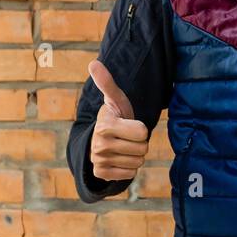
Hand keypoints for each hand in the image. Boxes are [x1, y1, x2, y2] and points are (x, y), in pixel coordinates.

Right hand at [87, 59, 149, 181]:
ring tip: (123, 146)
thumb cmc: (115, 116)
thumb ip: (108, 83)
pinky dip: (128, 167)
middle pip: (142, 149)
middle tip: (126, 137)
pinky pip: (130, 173)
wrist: (101, 139)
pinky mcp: (101, 174)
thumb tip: (93, 63)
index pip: (143, 132)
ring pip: (138, 162)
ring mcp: (99, 161)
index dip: (140, 128)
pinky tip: (119, 158)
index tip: (128, 124)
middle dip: (139, 143)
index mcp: (105, 126)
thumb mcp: (115, 100)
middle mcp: (99, 145)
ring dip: (134, 155)